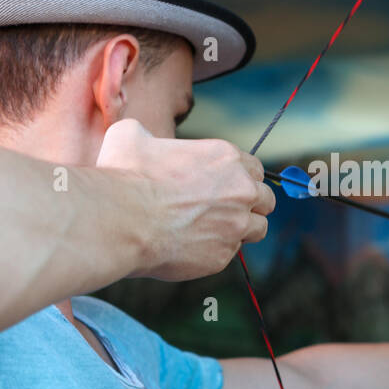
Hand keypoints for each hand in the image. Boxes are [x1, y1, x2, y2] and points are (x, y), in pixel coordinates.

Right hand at [96, 119, 274, 280]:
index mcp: (225, 158)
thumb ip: (145, 133)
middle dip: (251, 204)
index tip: (227, 186)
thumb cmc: (126, 177)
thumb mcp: (130, 137)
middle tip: (227, 210)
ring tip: (216, 230)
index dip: (242, 178)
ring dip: (242, 229)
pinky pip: (231, 253)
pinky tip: (194, 246)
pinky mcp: (223, 256)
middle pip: (265, 199)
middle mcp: (240, 190)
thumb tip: (140, 137)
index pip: (255, 168)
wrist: (122, 221)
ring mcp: (235, 225)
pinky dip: (218, 250)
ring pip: (258, 228)